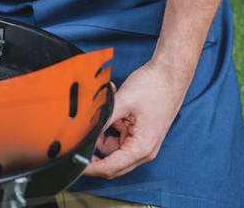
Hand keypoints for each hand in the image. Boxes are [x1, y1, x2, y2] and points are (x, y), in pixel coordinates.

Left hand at [82, 60, 185, 178]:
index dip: (90, 168)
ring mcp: (141, 142)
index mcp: (142, 148)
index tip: (74, 163)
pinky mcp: (138, 133)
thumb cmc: (154, 88)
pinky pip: (117, 136)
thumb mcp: (123, 103)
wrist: (169, 75)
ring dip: (101, 133)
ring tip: (100, 110)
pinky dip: (110, 124)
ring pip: (111, 149)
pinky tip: (110, 107)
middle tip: (76, 141)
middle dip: (93, 154)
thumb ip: (103, 120)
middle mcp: (143, 150)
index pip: (110, 168)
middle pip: (111, 164)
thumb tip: (85, 133)